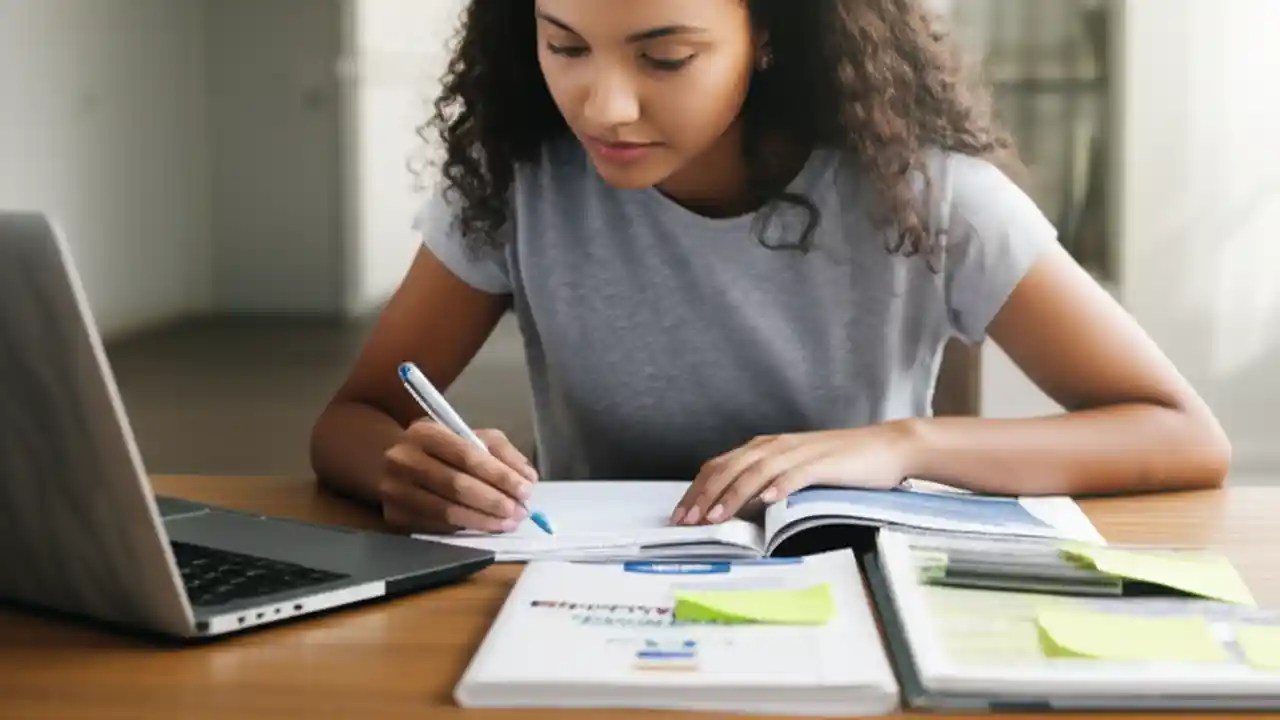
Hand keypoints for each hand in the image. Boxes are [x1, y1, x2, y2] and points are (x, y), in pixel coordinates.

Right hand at [378, 421, 538, 533]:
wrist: (391, 462)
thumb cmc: (442, 448)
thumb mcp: (472, 436)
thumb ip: (502, 452)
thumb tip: (528, 477)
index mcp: (424, 432)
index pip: (466, 454)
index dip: (498, 474)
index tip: (525, 490)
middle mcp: (403, 459)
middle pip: (455, 485)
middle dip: (492, 500)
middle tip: (519, 512)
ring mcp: (395, 490)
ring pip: (445, 511)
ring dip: (482, 520)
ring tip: (508, 523)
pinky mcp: (395, 516)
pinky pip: (436, 527)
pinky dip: (465, 529)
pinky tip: (486, 528)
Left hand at [671, 422, 915, 525]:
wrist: (886, 447)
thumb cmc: (840, 464)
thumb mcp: (794, 470)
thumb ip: (766, 482)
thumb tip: (735, 507)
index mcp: (766, 446)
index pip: (720, 465)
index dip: (697, 489)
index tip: (680, 515)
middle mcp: (777, 445)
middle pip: (730, 467)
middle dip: (705, 495)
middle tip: (687, 521)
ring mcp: (800, 452)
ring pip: (756, 471)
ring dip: (733, 495)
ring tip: (715, 517)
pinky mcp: (824, 463)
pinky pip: (796, 474)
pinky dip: (778, 487)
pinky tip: (766, 501)